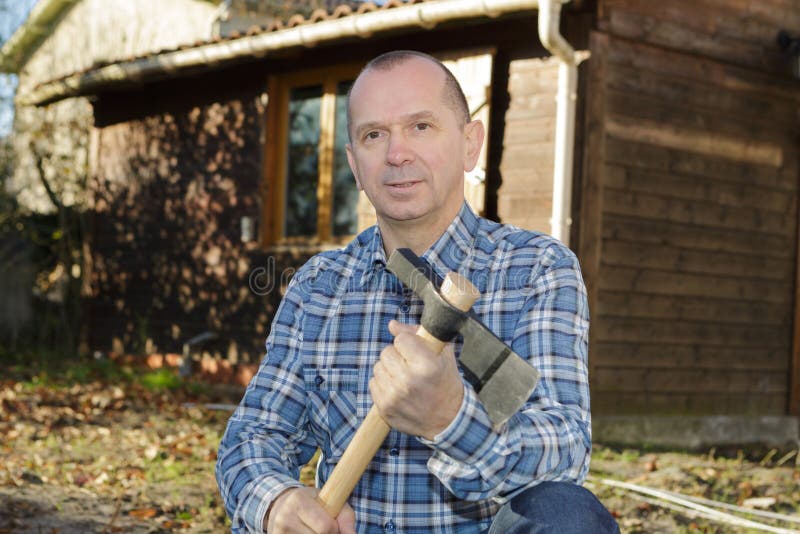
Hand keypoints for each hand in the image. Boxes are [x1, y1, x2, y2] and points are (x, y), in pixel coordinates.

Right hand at [266, 486, 355, 533]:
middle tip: (325, 529)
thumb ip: (345, 517)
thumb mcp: (330, 501)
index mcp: (298, 501)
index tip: (333, 525)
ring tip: (314, 530)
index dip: (335, 529)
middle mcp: (284, 518)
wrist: (282, 506)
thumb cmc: (313, 503)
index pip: (325, 527)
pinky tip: (306, 533)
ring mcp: (277, 532)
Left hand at [370, 320, 464, 439]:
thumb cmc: (446, 383)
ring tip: (404, 379)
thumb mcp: (442, 355)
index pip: (401, 339)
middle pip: (386, 352)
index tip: (415, 351)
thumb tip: (391, 325)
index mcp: (426, 365)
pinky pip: (373, 383)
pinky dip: (383, 384)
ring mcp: (395, 396)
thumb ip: (416, 334)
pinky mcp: (385, 408)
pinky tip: (398, 389)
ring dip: (389, 370)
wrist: (449, 420)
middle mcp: (409, 381)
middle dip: (397, 356)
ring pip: (378, 367)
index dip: (408, 343)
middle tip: (410, 366)